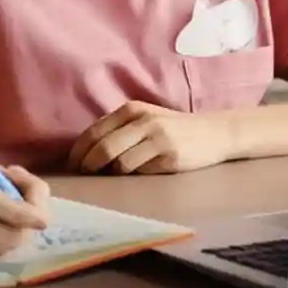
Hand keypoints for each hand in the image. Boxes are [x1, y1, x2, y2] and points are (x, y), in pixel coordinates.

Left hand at [66, 101, 232, 174]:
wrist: (214, 132)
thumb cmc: (174, 129)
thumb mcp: (146, 120)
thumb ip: (119, 130)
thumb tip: (85, 154)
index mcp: (132, 110)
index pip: (93, 132)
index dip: (78, 152)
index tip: (72, 166)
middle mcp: (143, 120)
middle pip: (102, 148)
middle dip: (88, 166)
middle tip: (85, 177)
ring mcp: (157, 138)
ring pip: (119, 163)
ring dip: (113, 173)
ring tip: (116, 175)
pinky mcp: (169, 155)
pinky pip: (140, 171)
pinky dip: (134, 175)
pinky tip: (141, 172)